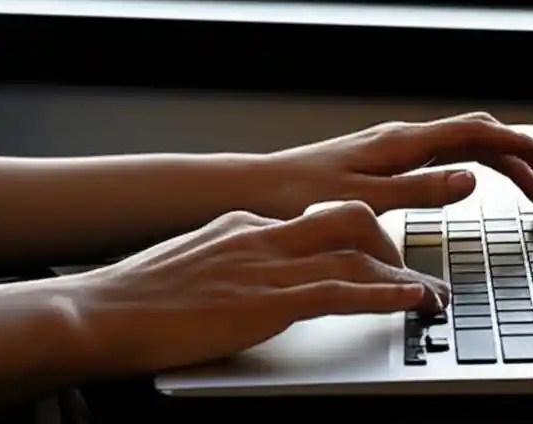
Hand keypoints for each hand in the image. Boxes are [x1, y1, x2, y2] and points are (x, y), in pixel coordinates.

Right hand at [65, 201, 446, 377]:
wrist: (99, 312)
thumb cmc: (137, 298)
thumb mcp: (196, 264)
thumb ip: (233, 263)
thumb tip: (253, 278)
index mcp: (248, 225)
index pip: (319, 220)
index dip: (361, 238)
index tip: (383, 254)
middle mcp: (265, 235)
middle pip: (352, 219)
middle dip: (393, 245)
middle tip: (416, 273)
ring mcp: (268, 267)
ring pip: (357, 254)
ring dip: (404, 275)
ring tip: (432, 296)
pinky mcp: (267, 302)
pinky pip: (342, 293)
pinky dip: (384, 296)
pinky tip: (411, 302)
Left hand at [266, 112, 532, 215]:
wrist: (257, 188)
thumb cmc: (299, 198)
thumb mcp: (365, 202)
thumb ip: (421, 190)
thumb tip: (472, 179)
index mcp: (403, 143)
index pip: (476, 135)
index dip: (518, 146)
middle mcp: (403, 138)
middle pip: (477, 137)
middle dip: (519, 155)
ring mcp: (395, 146)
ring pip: (463, 146)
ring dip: (500, 162)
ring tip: (530, 186)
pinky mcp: (385, 159)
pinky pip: (444, 155)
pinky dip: (474, 165)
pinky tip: (479, 180)